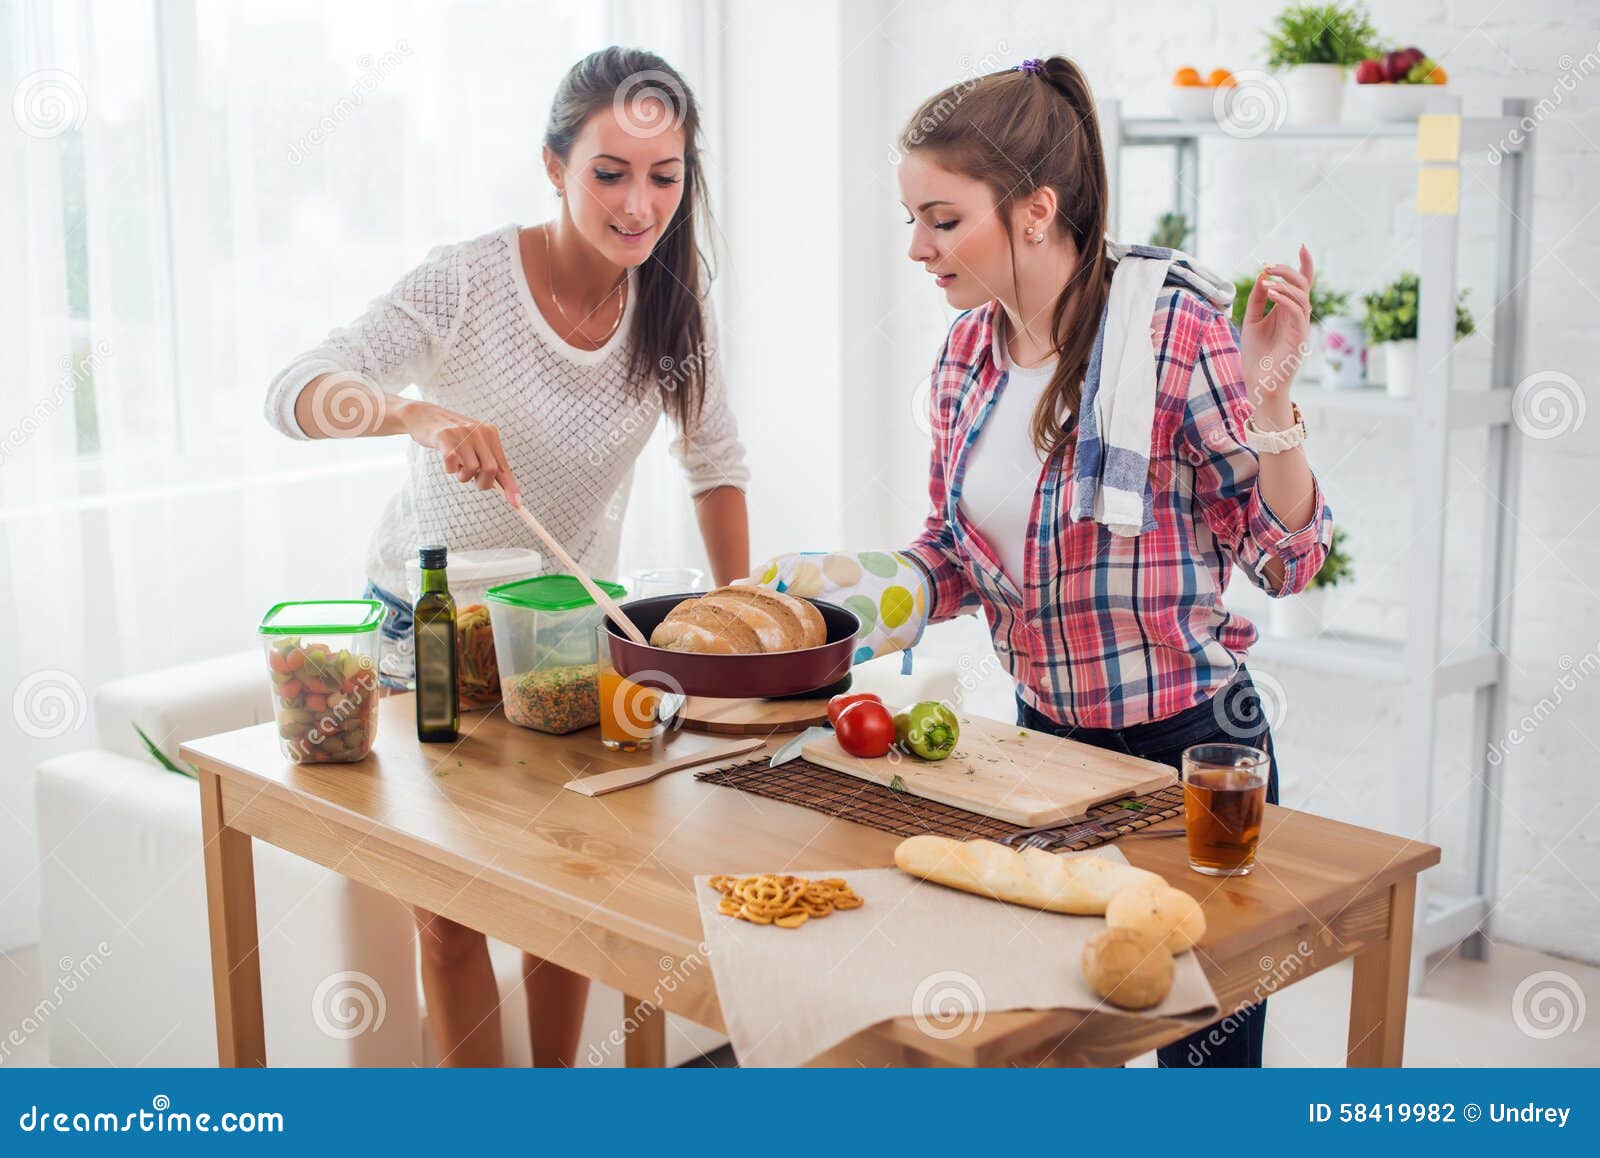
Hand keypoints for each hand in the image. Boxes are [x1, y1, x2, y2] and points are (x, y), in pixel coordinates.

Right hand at [398, 400, 521, 503]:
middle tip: (473, 481)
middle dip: (483, 483)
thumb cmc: (453, 436)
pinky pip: (452, 464)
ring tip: (458, 468)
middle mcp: (479, 431)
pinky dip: (450, 470)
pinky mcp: (444, 436)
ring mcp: (461, 433)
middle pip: (491, 469)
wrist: (424, 416)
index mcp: (490, 434)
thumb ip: (487, 461)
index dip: (511, 487)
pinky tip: (448, 462)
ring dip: (464, 477)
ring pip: (472, 468)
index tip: (517, 505)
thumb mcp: (474, 444)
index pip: (503, 465)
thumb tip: (502, 488)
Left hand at [1238, 244, 1314, 426]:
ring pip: (1303, 297)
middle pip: (1303, 285)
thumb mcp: (1251, 320)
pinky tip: (1271, 294)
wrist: (1258, 383)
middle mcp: (1297, 316)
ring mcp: (1300, 327)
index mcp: (1288, 310)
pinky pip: (1298, 313)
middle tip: (1268, 266)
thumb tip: (1262, 275)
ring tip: (1266, 281)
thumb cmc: (1256, 354)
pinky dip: (1286, 300)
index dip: (1304, 265)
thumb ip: (1256, 299)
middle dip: (1288, 271)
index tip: (1302, 246)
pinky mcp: (1299, 338)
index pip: (1301, 284)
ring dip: (1284, 285)